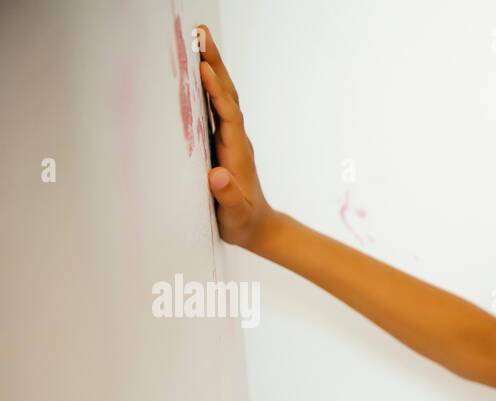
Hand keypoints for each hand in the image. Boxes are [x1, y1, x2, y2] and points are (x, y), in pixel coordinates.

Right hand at [195, 25, 277, 253]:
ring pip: (221, 96)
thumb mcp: (236, 214)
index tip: (204, 70)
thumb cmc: (243, 221)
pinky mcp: (221, 140)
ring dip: (211, 67)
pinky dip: (205, 85)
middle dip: (215, 64)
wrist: (256, 226)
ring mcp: (229, 137)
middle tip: (201, 34)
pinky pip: (213, 106)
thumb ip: (228, 197)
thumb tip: (216, 176)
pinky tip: (193, 69)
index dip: (216, 93)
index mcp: (237, 152)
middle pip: (227, 95)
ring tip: (197, 38)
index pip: (228, 115)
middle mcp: (235, 138)